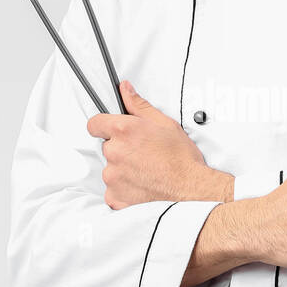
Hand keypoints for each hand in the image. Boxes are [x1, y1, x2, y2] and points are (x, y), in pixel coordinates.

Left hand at [87, 80, 232, 207]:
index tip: (113, 131)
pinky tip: (142, 185)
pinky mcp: (115, 196)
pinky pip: (112, 191)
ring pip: (110, 169)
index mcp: (123, 131)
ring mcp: (112, 176)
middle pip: (107, 147)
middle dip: (121, 149)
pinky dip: (124, 190)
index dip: (104, 126)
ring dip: (123, 170)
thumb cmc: (181, 158)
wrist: (191, 188)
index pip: (95, 124)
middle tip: (142, 154)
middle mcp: (114, 152)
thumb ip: (139, 105)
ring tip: (146, 171)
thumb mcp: (165, 123)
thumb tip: (125, 90)